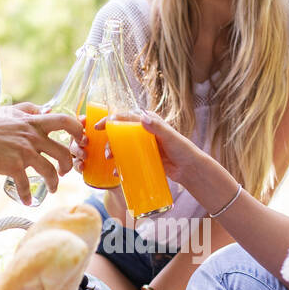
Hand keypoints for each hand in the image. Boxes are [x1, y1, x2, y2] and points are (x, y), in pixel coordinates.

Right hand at [0, 105, 84, 200]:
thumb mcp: (8, 111)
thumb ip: (28, 110)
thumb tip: (44, 109)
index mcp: (33, 122)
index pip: (65, 121)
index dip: (78, 131)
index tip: (80, 142)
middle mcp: (32, 136)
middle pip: (63, 153)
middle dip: (68, 166)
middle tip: (64, 172)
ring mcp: (24, 152)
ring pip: (50, 172)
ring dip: (54, 184)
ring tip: (52, 189)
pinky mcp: (13, 166)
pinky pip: (27, 186)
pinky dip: (28, 196)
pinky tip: (27, 201)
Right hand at [81, 107, 201, 186]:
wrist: (189, 168)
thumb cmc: (182, 149)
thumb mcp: (170, 137)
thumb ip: (158, 128)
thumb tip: (143, 118)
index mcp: (148, 121)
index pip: (125, 117)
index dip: (110, 120)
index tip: (99, 126)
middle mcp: (143, 132)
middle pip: (120, 132)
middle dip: (109, 140)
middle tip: (107, 153)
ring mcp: (142, 146)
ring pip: (121, 146)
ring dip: (113, 152)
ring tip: (110, 160)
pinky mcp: (143, 158)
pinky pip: (128, 159)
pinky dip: (120, 165)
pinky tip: (116, 172)